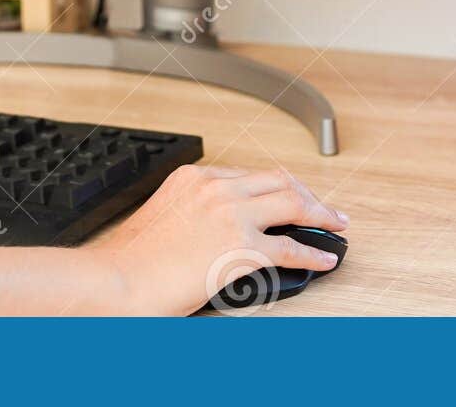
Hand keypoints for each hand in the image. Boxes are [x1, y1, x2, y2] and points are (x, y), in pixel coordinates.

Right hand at [93, 164, 347, 314]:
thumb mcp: (161, 215)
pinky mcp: (243, 249)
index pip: (249, 174)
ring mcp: (233, 216)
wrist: (119, 280)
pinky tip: (325, 257)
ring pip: (293, 203)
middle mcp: (217, 189)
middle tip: (321, 207)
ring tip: (336, 224)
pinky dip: (314, 252)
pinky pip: (292, 247)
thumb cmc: (130, 259)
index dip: (276, 186)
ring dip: (320, 213)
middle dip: (306, 193)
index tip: (287, 194)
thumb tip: (212, 230)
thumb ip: (190, 212)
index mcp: (194, 178)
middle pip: (278, 180)